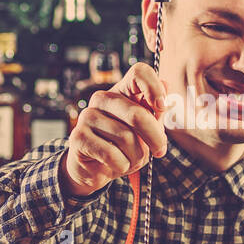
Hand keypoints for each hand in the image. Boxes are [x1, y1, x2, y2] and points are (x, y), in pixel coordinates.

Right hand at [60, 62, 168, 197]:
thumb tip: (166, 83)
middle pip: (137, 114)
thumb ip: (155, 110)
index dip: (154, 87)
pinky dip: (122, 166)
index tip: (161, 107)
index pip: (139, 72)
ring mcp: (87, 116)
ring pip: (126, 138)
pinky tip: (117, 165)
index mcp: (121, 92)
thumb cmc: (123, 147)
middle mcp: (102, 99)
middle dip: (155, 138)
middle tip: (159, 151)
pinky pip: (112, 155)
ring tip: (132, 160)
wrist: (96, 170)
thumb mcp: (144, 130)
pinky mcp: (78, 137)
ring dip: (137, 156)